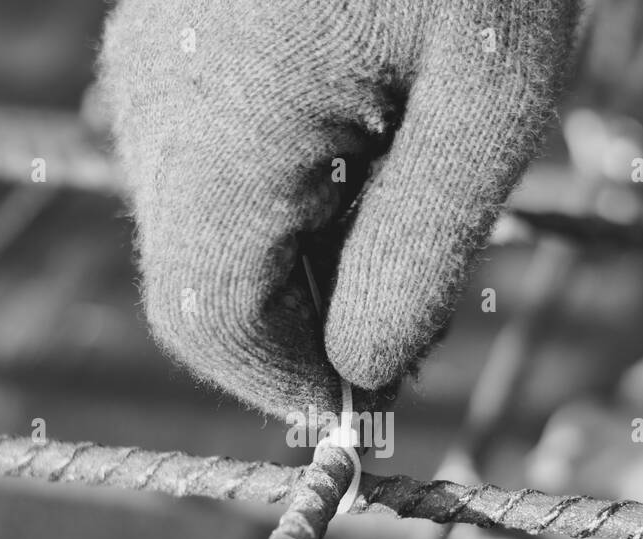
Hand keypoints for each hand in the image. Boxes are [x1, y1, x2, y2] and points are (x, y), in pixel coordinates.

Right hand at [97, 0, 580, 418]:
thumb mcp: (488, 99)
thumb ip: (418, 256)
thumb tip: (365, 372)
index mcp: (219, 127)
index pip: (211, 324)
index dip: (291, 384)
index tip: (380, 397)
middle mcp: (156, 102)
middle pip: (204, 282)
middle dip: (307, 324)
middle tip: (418, 307)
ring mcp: (153, 64)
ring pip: (208, 227)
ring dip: (306, 258)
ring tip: (413, 207)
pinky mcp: (176, 38)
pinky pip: (215, 160)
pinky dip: (291, 195)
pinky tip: (374, 150)